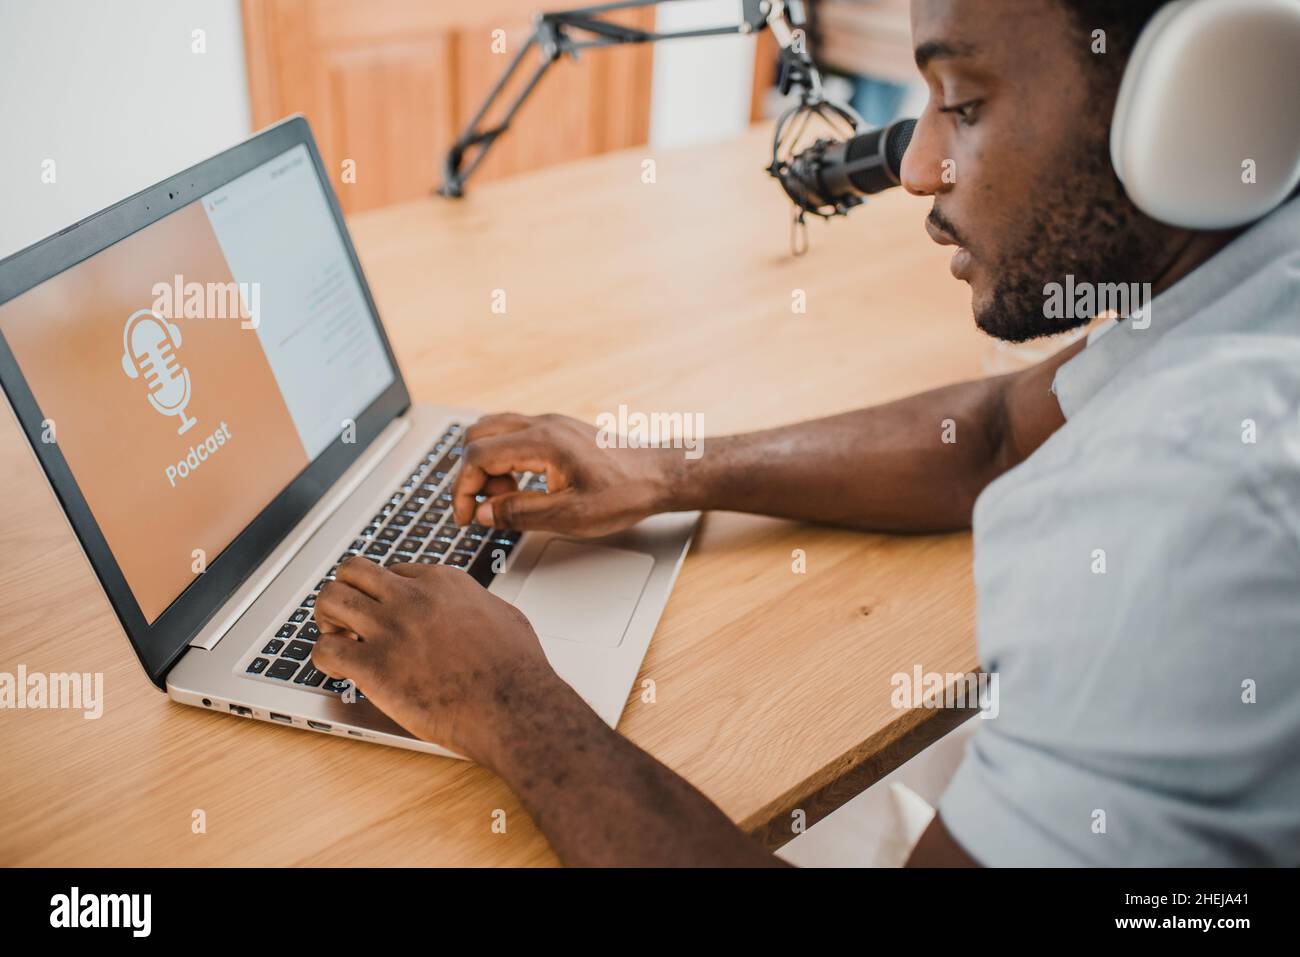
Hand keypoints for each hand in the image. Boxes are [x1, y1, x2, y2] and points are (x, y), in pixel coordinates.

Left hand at [311, 557, 568, 766]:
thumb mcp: (505, 616)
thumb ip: (478, 605)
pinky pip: (325, 649)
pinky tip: (342, 671)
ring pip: (329, 599)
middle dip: (345, 593)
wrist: (515, 707)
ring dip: (326, 620)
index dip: (383, 595)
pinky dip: (325, 659)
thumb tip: (475, 607)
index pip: (391, 571)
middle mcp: (412, 597)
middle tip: (348, 619)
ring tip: (339, 640)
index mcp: (442, 582)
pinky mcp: (374, 666)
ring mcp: (390, 628)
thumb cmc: (517, 671)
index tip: (384, 615)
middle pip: (352, 571)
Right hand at [452, 412, 678, 537]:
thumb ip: (520, 513)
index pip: (477, 456)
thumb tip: (483, 514)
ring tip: (508, 497)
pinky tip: (524, 485)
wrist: (660, 475)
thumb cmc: (625, 493)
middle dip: (470, 474)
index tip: (466, 517)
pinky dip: (504, 458)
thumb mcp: (570, 515)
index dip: (462, 489)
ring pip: (492, 431)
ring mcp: (549, 423)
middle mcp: (542, 424)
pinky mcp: (556, 429)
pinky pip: (513, 434)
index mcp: (542, 442)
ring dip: (487, 465)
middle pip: (476, 435)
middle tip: (487, 506)